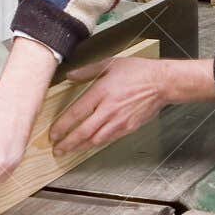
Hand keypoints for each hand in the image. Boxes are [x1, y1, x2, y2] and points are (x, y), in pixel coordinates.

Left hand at [50, 56, 172, 155]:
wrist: (162, 83)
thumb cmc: (138, 71)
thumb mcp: (110, 63)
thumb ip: (87, 71)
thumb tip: (69, 76)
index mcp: (102, 92)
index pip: (76, 113)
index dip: (62, 126)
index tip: (53, 133)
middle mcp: (109, 109)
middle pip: (83, 132)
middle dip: (67, 143)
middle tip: (56, 150)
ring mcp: (119, 121)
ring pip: (95, 140)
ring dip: (79, 147)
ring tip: (68, 151)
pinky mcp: (128, 128)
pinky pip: (108, 139)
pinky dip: (95, 144)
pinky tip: (88, 146)